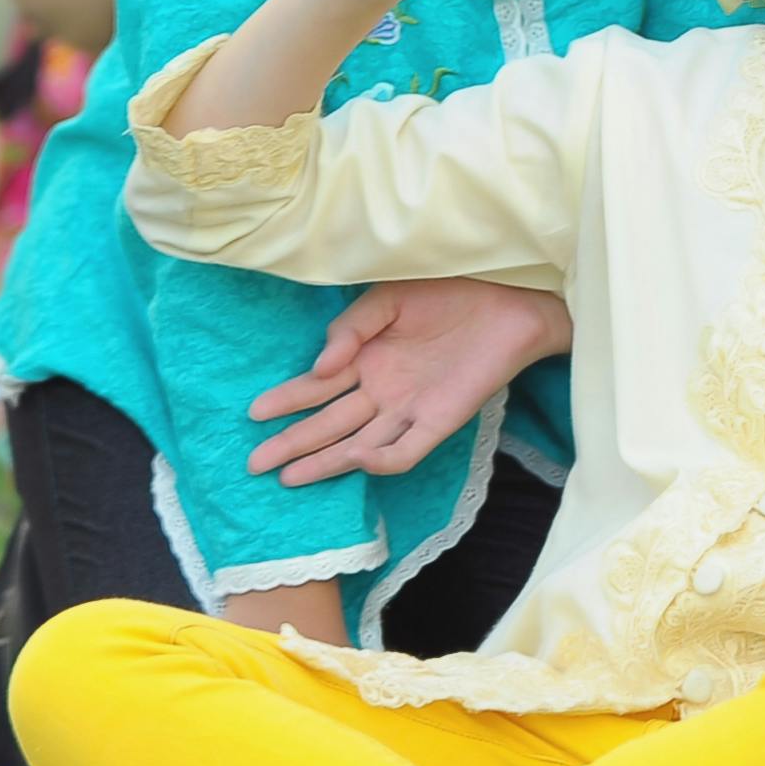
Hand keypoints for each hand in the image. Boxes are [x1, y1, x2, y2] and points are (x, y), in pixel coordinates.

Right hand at [247, 279, 576, 484]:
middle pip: (329, 424)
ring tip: (290, 475)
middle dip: (292, 443)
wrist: (511, 294)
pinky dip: (383, 459)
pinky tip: (358, 459)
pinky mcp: (441, 420)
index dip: (286, 400)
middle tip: (254, 463)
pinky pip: (407, 450)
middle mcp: (382, 391)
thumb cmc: (449, 290)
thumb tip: (319, 367)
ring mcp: (410, 409)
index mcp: (366, 360)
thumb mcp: (389, 298)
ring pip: (358, 445)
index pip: (316, 388)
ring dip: (325, 461)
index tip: (253, 413)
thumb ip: (351, 328)